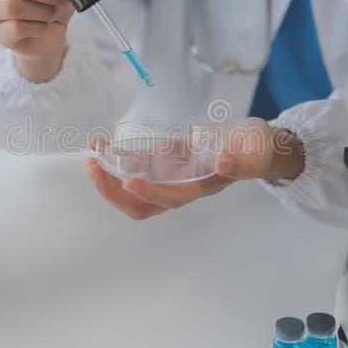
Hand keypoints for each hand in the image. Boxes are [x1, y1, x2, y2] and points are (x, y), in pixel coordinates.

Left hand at [84, 117, 304, 220]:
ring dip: (109, 176)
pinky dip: (115, 157)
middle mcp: (181, 187)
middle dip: (115, 191)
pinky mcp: (162, 161)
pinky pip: (134, 165)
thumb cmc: (255, 149)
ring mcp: (169, 176)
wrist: (253, 143)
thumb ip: (243, 161)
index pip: (171, 199)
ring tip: (92, 156)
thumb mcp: (256, 153)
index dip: (150, 193)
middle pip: (142, 205)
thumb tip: (225, 162)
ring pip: (132, 188)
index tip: (129, 181)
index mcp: (201, 187)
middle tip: (94, 169)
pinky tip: (101, 143)